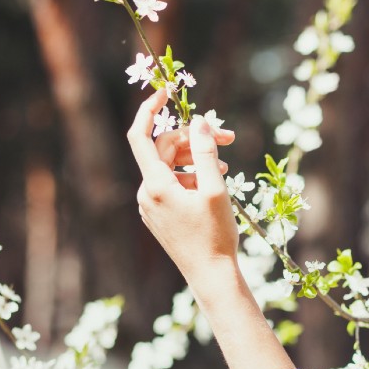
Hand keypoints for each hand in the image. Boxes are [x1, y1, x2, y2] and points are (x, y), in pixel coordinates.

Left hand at [128, 88, 238, 283]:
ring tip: (227, 166)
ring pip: (170, 169)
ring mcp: (151, 207)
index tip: (167, 93)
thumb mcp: (216, 189)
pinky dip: (191, 178)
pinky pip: (171, 186)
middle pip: (164, 151)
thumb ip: (207, 152)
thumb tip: (199, 121)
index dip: (150, 109)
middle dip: (194, 140)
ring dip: (196, 160)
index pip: (141, 136)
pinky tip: (214, 186)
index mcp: (155, 185)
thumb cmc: (215, 235)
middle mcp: (146, 194)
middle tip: (228, 138)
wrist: (211, 275)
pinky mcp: (159, 216)